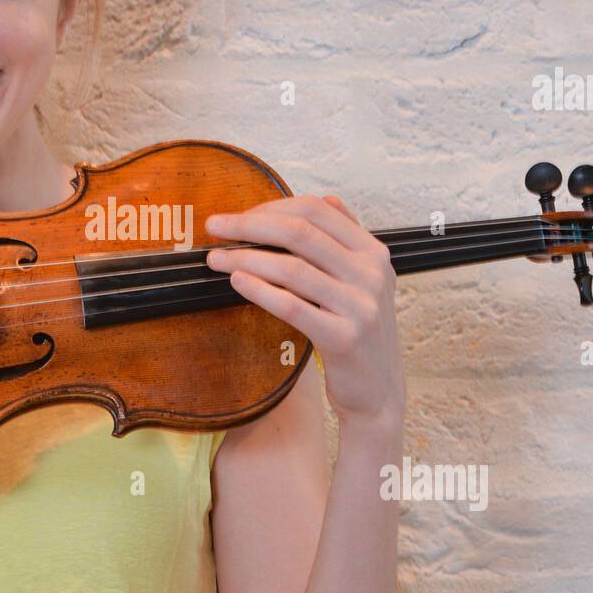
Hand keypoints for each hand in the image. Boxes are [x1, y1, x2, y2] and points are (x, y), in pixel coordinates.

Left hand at [204, 195, 404, 431]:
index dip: (270, 207)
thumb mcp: (362, 281)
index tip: (237, 216)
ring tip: (216, 259)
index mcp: (373, 252)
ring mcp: (361, 306)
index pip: (316, 210)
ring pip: (291, 268)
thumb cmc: (357, 332)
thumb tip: (318, 201)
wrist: (377, 392)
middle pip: (299, 232)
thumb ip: (343, 240)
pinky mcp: (344, 338)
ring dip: (245, 258)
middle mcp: (371, 273)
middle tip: (215, 227)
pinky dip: (260, 290)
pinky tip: (237, 282)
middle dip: (249, 225)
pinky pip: (292, 306)